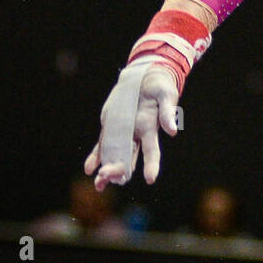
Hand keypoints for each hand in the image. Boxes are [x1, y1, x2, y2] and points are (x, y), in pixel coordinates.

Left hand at [84, 59, 179, 189]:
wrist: (144, 78)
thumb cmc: (159, 86)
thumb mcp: (166, 95)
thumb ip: (168, 112)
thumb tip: (173, 131)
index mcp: (150, 129)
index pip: (152, 151)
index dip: (151, 165)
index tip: (150, 179)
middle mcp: (136, 136)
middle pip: (128, 159)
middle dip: (119, 171)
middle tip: (108, 177)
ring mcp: (122, 134)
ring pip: (114, 157)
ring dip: (107, 171)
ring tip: (99, 184)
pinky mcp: (110, 128)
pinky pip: (102, 146)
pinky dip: (95, 157)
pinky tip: (89, 169)